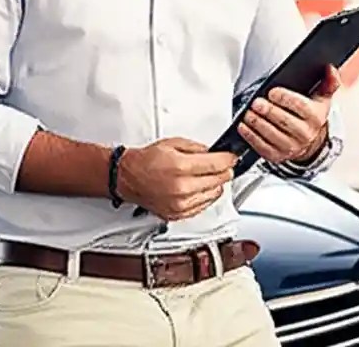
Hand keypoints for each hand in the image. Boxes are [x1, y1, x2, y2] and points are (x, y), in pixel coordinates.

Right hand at [116, 137, 237, 221]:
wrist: (127, 177)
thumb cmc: (145, 161)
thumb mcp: (171, 143)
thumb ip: (196, 148)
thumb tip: (214, 153)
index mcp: (180, 166)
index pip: (217, 164)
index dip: (228, 159)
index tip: (231, 158)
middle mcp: (181, 187)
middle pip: (219, 180)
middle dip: (223, 171)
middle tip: (220, 166)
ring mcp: (181, 203)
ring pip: (214, 194)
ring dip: (214, 185)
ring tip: (205, 177)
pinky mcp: (179, 214)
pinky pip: (203, 206)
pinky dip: (205, 197)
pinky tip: (197, 188)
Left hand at [238, 64, 339, 163]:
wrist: (309, 141)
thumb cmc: (310, 116)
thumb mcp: (320, 99)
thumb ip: (327, 83)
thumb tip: (330, 68)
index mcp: (316, 117)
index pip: (300, 106)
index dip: (285, 98)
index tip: (272, 92)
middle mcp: (305, 134)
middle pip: (283, 120)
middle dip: (267, 110)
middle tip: (256, 103)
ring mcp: (291, 147)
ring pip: (271, 134)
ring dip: (256, 122)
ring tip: (248, 113)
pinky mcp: (277, 155)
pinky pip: (261, 146)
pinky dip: (250, 135)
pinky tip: (244, 126)